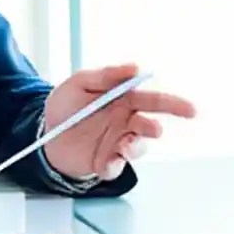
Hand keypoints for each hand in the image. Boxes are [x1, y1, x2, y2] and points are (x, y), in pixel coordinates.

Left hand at [44, 64, 195, 179]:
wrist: (44, 131)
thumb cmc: (66, 105)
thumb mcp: (80, 82)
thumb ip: (106, 75)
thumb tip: (135, 67)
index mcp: (124, 100)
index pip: (154, 100)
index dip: (174, 104)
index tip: (189, 110)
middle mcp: (126, 122)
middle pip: (151, 125)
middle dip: (155, 127)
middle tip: (154, 128)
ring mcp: (117, 143)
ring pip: (137, 147)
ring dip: (135, 146)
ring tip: (125, 145)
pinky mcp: (105, 162)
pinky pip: (115, 167)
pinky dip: (113, 165)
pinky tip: (107, 161)